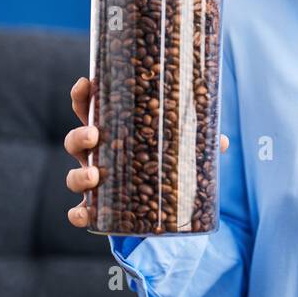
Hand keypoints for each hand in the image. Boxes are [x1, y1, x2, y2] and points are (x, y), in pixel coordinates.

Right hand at [63, 76, 228, 227]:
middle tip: (94, 133)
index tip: (85, 82)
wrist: (156, 208)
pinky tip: (83, 214)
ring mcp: (96, 183)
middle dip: (80, 135)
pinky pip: (81, 212)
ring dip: (80, 175)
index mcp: (113, 133)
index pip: (91, 110)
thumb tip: (222, 142)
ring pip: (74, 176)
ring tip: (94, 175)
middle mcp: (99, 156)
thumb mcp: (178, 149)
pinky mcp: (99, 209)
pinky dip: (78, 214)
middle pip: (77, 140)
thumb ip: (197, 143)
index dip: (83, 96)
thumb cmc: (161, 164)